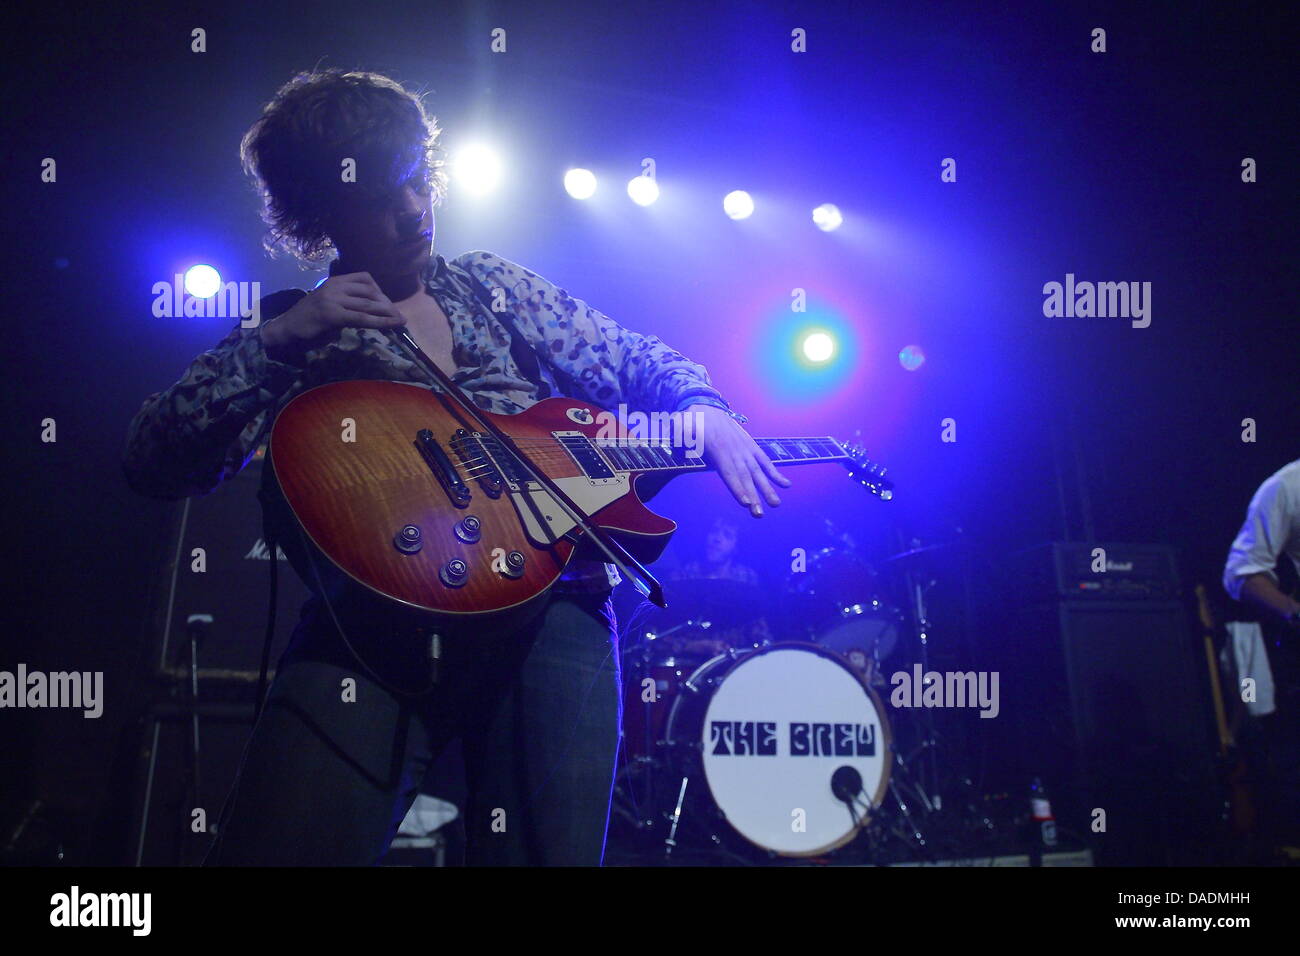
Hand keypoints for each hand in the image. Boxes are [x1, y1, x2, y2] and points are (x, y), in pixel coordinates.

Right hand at [260, 272, 405, 363]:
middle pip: (370, 291)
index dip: (380, 290)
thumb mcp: (330, 305)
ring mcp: (332, 299)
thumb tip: (372, 309)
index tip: (388, 303)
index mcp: (334, 281)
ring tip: (400, 320)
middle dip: (386, 304)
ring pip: (368, 304)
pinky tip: (393, 325)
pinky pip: (362, 318)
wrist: (286, 329)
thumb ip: (348, 303)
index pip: (364, 278)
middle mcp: (334, 286)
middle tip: (397, 315)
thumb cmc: (309, 320)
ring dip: (387, 313)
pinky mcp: (332, 315)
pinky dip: (381, 322)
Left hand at [691, 404, 790, 516]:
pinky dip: (775, 473)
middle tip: (759, 513)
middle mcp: (735, 451)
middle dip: (753, 496)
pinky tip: (786, 485)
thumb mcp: (681, 428)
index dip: (737, 487)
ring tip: (775, 504)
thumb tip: (677, 445)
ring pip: (757, 472)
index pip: (729, 472)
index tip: (746, 502)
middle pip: (745, 477)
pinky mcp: (751, 447)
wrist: (706, 405)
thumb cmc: (691, 422)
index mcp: (718, 449)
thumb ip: (680, 437)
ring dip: (767, 489)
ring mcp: (745, 449)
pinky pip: (765, 461)